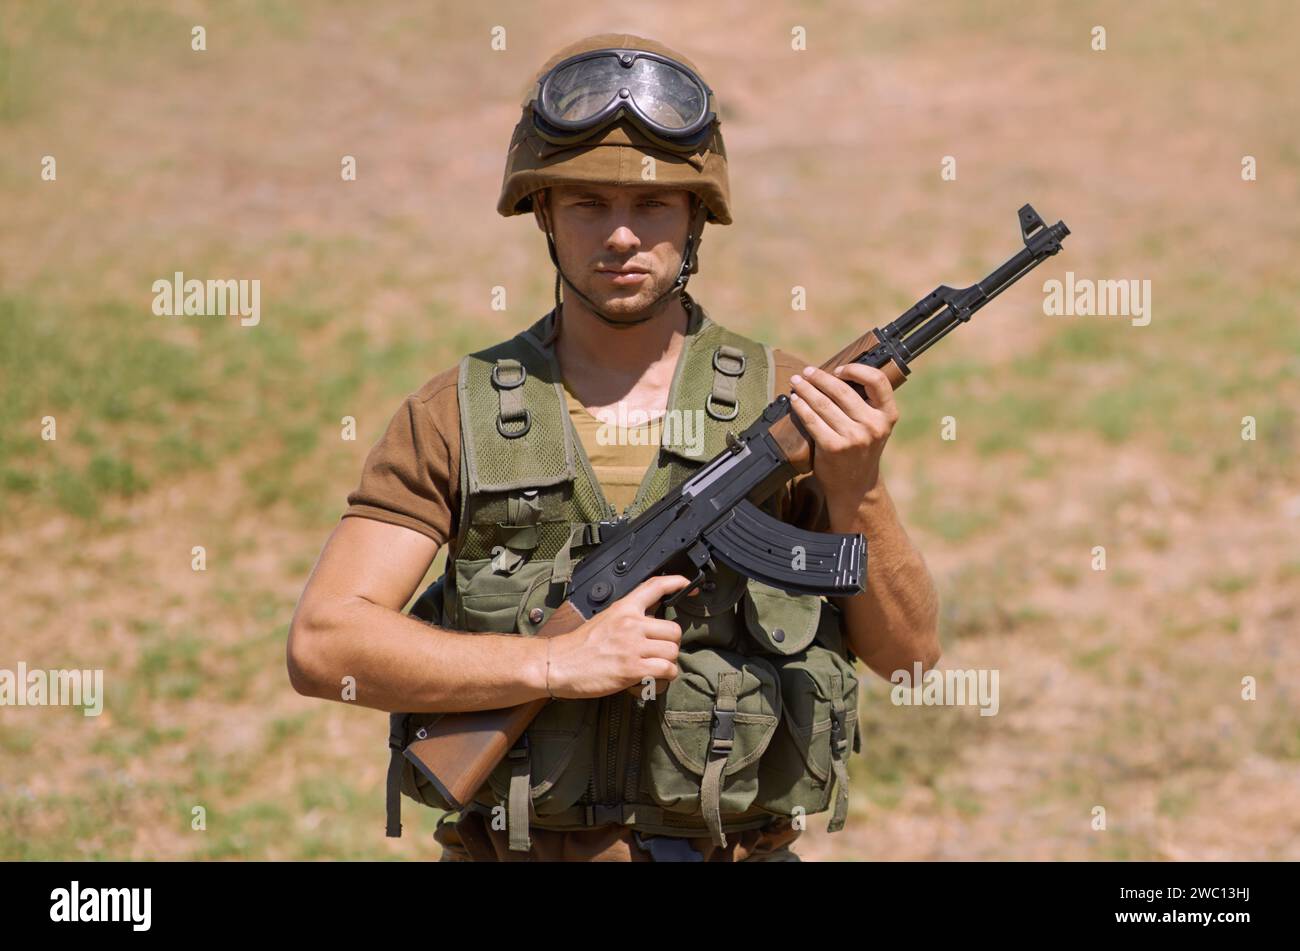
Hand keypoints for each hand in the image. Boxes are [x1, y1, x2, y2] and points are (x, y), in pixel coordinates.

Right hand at [546, 575, 689, 699]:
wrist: (558, 664)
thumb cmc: (578, 647)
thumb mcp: (604, 620)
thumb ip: (628, 618)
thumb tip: (651, 621)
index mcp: (623, 609)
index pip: (654, 586)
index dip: (676, 582)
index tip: (687, 584)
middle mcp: (631, 624)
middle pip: (674, 630)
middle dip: (671, 644)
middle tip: (659, 652)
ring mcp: (633, 646)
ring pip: (673, 652)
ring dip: (668, 663)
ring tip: (654, 668)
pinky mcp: (633, 668)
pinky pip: (666, 670)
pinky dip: (664, 678)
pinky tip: (652, 679)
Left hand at [788, 363, 898, 512]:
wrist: (855, 485)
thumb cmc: (861, 450)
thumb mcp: (874, 426)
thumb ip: (865, 404)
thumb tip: (833, 375)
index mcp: (887, 415)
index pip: (877, 380)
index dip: (856, 370)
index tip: (838, 369)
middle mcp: (873, 425)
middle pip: (842, 390)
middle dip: (820, 377)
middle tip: (807, 372)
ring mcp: (854, 437)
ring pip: (824, 403)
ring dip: (806, 389)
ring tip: (797, 382)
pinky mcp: (834, 447)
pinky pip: (812, 420)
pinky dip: (801, 407)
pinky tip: (795, 400)